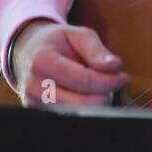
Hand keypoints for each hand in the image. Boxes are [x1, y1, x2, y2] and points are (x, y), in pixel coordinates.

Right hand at [10, 19, 129, 108]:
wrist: (28, 52)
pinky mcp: (40, 114)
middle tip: (114, 83)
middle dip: (105, 94)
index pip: (83, 80)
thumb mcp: (77, 34)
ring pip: (77, 114)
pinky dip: (85, 108)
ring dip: (96, 103)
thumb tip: (114, 66)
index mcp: (42, 61)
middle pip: (82, 104)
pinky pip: (70, 117)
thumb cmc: (57, 42)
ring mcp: (34, 104)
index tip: (123, 77)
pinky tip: (87, 95)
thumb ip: (96, 50)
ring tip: (99, 87)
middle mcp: (34, 86)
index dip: (109, 81)